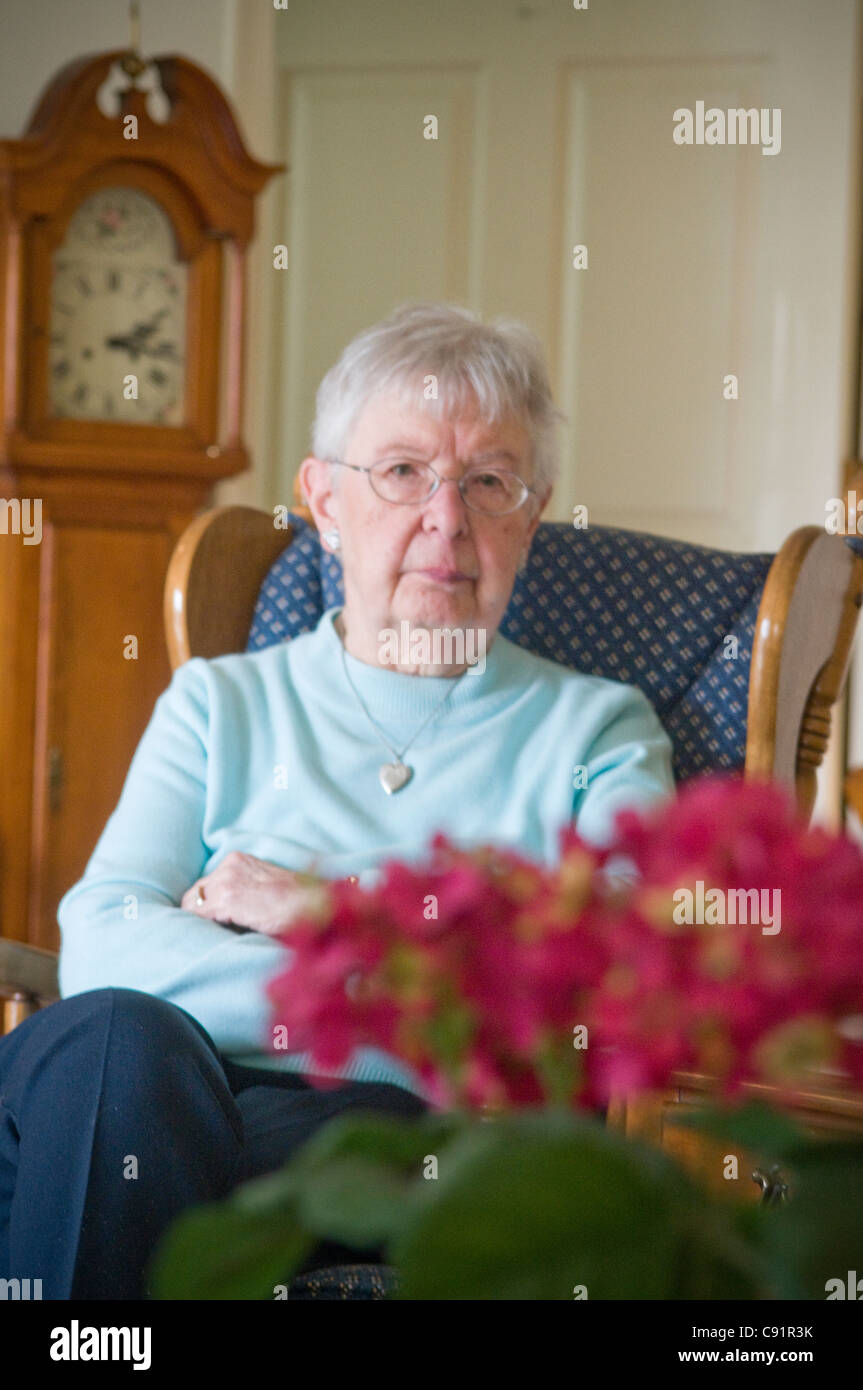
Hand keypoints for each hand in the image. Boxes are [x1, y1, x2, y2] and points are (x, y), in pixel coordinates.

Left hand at [181, 852, 327, 935]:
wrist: (311, 905)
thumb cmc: (296, 901)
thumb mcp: (268, 885)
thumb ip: (247, 889)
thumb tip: (229, 911)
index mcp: (239, 860)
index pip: (208, 883)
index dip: (207, 904)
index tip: (209, 920)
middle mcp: (229, 866)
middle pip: (197, 893)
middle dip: (199, 913)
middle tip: (206, 932)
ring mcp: (226, 881)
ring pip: (194, 905)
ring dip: (200, 922)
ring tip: (207, 937)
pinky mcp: (226, 900)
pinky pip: (199, 916)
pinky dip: (201, 928)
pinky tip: (212, 939)